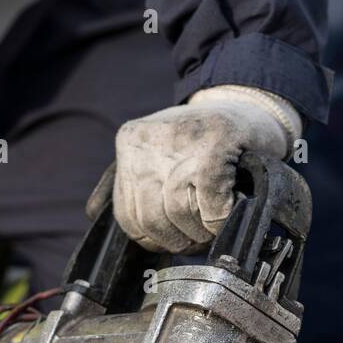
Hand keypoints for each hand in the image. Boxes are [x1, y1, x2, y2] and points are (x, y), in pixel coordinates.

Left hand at [93, 85, 301, 254]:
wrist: (249, 103)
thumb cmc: (203, 140)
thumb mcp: (157, 151)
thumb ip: (125, 179)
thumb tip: (92, 212)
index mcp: (129, 142)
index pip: (126, 215)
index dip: (153, 239)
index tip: (176, 239)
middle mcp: (147, 139)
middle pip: (150, 219)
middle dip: (179, 238)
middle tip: (198, 237)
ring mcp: (180, 139)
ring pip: (178, 215)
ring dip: (200, 232)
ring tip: (212, 225)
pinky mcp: (214, 144)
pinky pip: (210, 208)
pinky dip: (220, 221)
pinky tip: (228, 209)